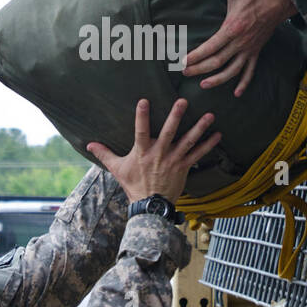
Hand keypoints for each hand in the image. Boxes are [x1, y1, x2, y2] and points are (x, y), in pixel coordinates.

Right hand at [87, 99, 220, 204]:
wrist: (150, 206)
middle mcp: (159, 154)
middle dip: (176, 117)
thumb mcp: (117, 169)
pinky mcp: (184, 167)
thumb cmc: (133, 185)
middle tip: (183, 102)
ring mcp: (173, 161)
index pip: (140, 131)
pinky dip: (208, 145)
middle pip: (169, 133)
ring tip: (209, 115)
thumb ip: (104, 154)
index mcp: (142, 152)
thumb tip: (88, 144)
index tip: (144, 101)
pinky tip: (218, 135)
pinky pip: (198, 154)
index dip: (142, 117)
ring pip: (188, 142)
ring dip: (199, 128)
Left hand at [182, 0, 295, 95]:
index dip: (195, 57)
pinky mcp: (256, 52)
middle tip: (184, 73)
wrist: (280, 1)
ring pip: (233, 71)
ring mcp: (249, 49)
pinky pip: (250, 71)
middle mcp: (240, 42)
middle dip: (199, 69)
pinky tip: (236, 93)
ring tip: (204, 84)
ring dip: (218, 80)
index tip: (182, 62)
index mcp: (232, 28)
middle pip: (217, 62)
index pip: (210, 47)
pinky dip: (244, 83)